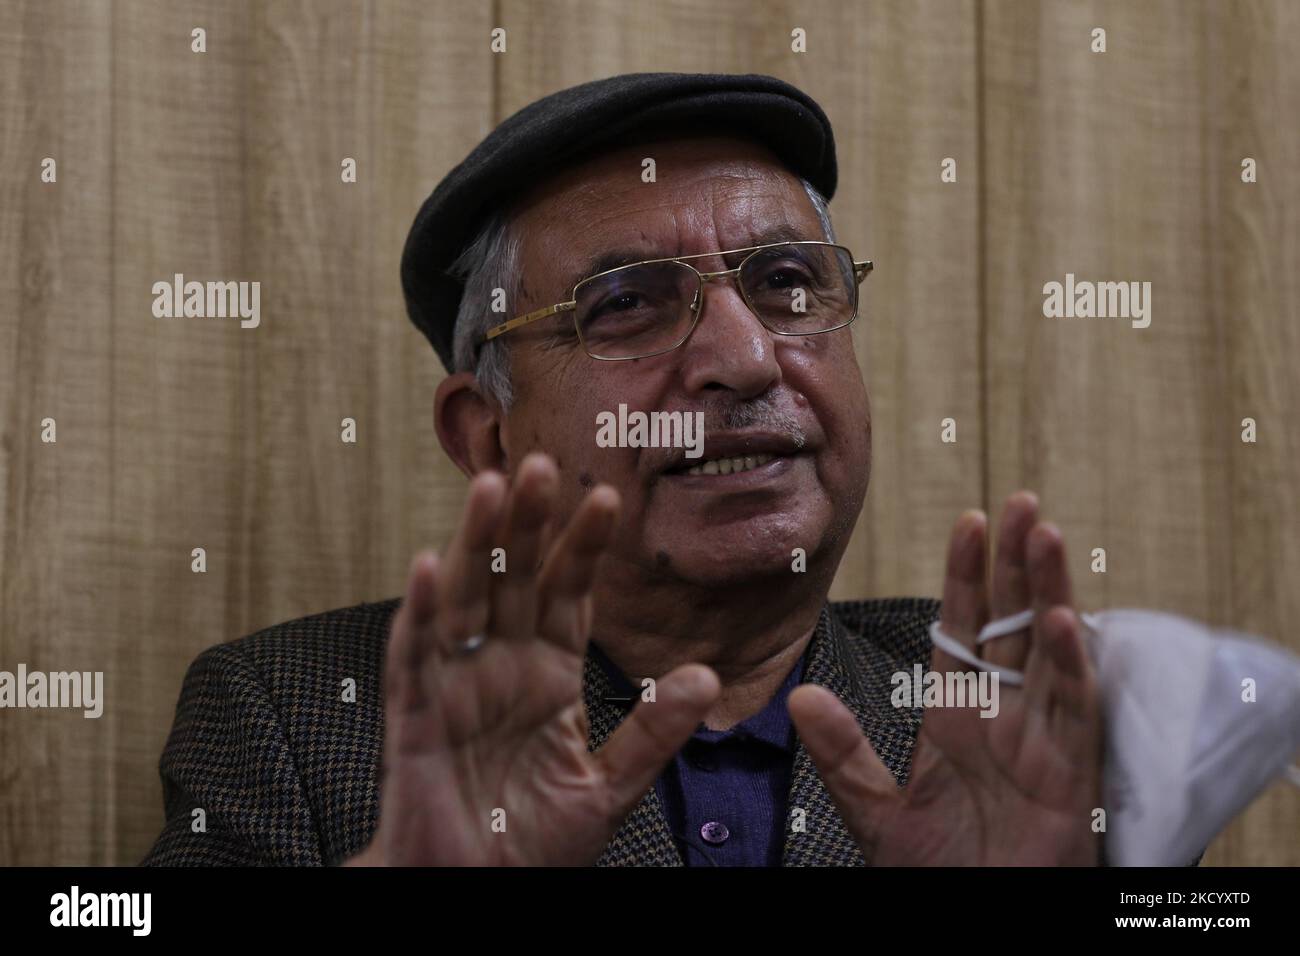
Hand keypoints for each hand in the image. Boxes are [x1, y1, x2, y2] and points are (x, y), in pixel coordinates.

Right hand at [350, 453, 719, 864]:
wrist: (476, 897)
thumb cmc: (531, 844)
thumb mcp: (607, 786)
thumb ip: (652, 732)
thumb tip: (704, 677)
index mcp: (546, 677)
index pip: (567, 596)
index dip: (583, 548)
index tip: (608, 497)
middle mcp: (500, 670)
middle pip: (513, 581)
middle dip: (528, 524)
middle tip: (543, 464)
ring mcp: (454, 689)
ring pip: (464, 601)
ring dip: (475, 545)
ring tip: (490, 488)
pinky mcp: (414, 721)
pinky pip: (413, 660)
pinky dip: (420, 614)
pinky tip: (430, 566)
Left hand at [788, 491, 1103, 864]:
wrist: (975, 918)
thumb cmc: (939, 872)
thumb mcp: (876, 810)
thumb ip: (843, 754)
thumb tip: (798, 698)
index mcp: (958, 714)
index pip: (963, 628)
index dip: (967, 575)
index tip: (970, 520)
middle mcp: (1004, 715)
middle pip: (1012, 623)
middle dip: (1017, 563)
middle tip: (1022, 501)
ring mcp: (1041, 739)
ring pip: (1049, 650)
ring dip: (1049, 592)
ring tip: (1047, 532)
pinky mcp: (1071, 773)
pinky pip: (1074, 709)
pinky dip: (1069, 664)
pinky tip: (1063, 618)